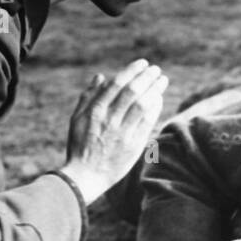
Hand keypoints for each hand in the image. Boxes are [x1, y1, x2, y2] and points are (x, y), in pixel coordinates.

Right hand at [61, 59, 168, 202]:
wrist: (85, 176)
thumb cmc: (79, 146)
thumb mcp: (77, 119)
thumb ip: (89, 96)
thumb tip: (101, 76)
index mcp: (95, 110)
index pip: (117, 84)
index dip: (132, 71)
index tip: (143, 63)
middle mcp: (109, 120)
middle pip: (133, 92)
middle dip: (147, 77)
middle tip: (157, 70)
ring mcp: (122, 133)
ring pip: (143, 105)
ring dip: (155, 90)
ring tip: (163, 81)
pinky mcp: (133, 145)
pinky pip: (147, 122)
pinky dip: (155, 109)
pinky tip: (159, 100)